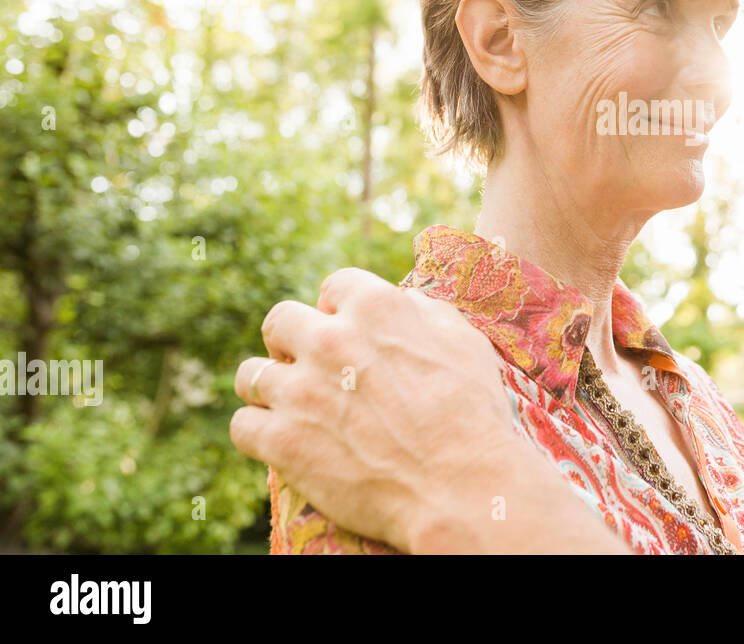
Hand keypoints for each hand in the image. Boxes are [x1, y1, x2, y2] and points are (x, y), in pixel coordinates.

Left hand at [229, 267, 519, 551]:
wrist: (461, 486)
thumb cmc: (473, 415)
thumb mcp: (464, 342)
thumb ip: (425, 313)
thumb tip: (402, 301)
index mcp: (377, 307)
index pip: (335, 286)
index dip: (339, 308)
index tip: (344, 327)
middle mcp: (331, 340)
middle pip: (280, 321)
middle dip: (291, 341)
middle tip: (308, 366)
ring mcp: (301, 391)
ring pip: (250, 374)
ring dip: (267, 386)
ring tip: (289, 404)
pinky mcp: (282, 442)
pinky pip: (242, 426)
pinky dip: (258, 434)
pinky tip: (280, 441)